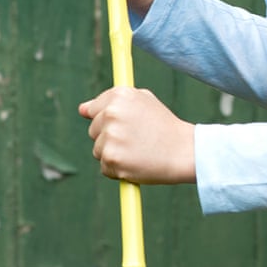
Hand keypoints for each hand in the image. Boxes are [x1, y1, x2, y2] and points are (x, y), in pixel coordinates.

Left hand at [79, 87, 195, 184]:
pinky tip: (136, 164)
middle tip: (135, 140)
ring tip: (138, 152)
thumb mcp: (145, 102)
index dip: (106, 119)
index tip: (119, 126)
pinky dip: (117, 170)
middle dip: (109, 137)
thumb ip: (114, 101)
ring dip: (113, 154)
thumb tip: (82, 109)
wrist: (184, 151)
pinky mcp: (111, 158)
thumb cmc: (164, 126)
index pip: (93, 108)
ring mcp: (110, 136)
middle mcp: (111, 113)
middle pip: (93, 130)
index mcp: (119, 96)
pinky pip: (104, 167)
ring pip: (98, 150)